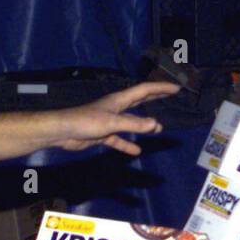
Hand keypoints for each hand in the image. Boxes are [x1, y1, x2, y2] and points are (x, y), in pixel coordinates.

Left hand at [54, 82, 180, 154]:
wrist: (63, 132)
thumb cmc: (86, 122)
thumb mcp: (112, 122)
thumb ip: (133, 124)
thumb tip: (156, 124)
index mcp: (119, 100)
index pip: (144, 91)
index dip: (160, 88)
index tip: (175, 88)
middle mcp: (116, 108)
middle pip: (140, 101)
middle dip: (155, 98)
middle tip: (171, 95)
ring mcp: (110, 121)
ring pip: (131, 121)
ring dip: (144, 124)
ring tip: (158, 129)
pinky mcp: (103, 134)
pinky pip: (119, 139)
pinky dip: (128, 144)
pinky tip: (136, 151)